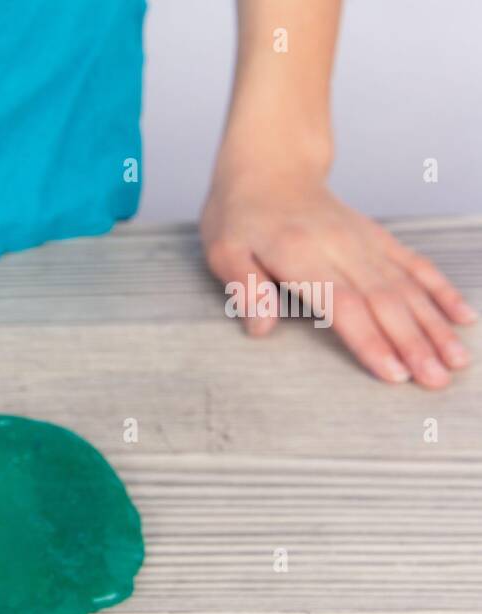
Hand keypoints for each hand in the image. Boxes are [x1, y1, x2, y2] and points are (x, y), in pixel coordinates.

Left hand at [202, 167, 474, 388]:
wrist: (270, 165)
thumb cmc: (240, 213)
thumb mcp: (223, 249)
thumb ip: (244, 287)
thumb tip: (261, 328)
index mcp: (300, 255)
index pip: (342, 304)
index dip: (370, 340)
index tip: (393, 373)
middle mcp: (340, 247)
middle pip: (384, 301)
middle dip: (413, 344)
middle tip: (435, 381)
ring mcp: (363, 241)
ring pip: (407, 287)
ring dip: (434, 325)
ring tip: (456, 360)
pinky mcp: (377, 238)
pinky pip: (415, 265)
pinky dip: (440, 291)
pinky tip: (461, 317)